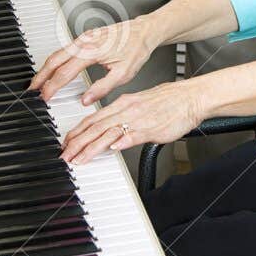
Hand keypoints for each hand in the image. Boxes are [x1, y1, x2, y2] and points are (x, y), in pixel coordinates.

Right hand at [29, 15, 157, 106]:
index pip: (65, 73)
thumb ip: (103, 88)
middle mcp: (84, 42)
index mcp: (92, 52)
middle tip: (32, 89)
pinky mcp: (86, 37)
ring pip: (57, 53)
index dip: (52, 87)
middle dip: (41, 76)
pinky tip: (53, 68)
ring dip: (46, 68)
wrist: (144, 30)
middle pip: (54, 60)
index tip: (45, 97)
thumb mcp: (124, 73)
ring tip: (39, 82)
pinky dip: (55, 60)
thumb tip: (85, 100)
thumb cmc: (136, 49)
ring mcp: (83, 38)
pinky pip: (64, 49)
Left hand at [60, 80, 205, 164]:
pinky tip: (111, 149)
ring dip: (90, 147)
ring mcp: (137, 119)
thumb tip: (114, 132)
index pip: (93, 119)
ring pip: (107, 132)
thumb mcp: (141, 105)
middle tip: (64, 154)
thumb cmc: (171, 101)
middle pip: (94, 126)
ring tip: (78, 158)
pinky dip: (120, 141)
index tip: (67, 142)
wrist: (191, 97)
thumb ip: (125, 118)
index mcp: (123, 104)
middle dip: (76, 142)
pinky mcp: (150, 128)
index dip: (77, 131)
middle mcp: (126, 110)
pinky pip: (132, 135)